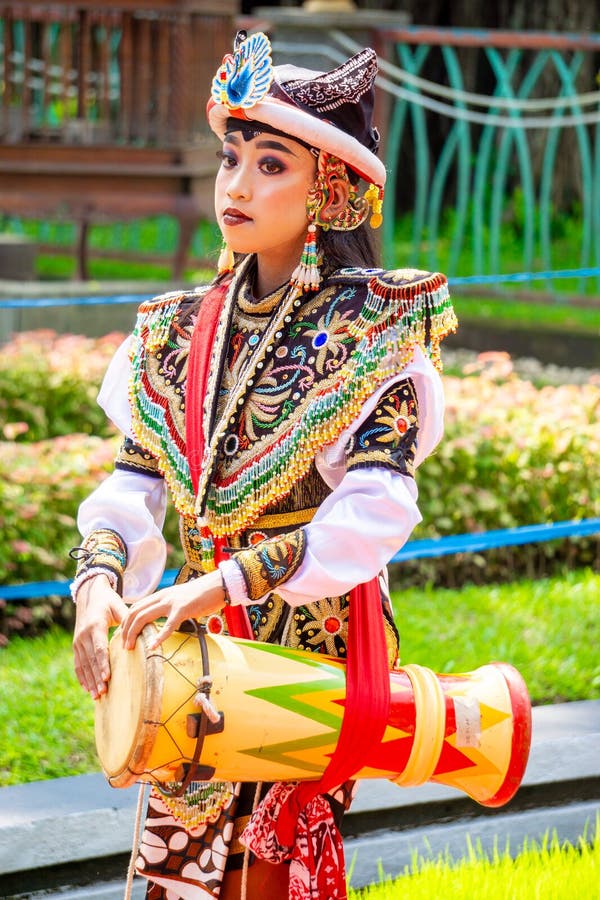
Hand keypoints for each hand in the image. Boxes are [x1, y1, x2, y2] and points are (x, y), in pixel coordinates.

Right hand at [73, 574, 127, 699]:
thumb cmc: (108, 601)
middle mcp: (84, 635)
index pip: (99, 648)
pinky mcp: (76, 645)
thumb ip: (128, 619)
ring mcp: (78, 641)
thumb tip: (142, 631)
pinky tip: (87, 688)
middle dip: (97, 678)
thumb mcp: (118, 606)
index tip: (107, 677)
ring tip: (96, 696)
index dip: (103, 664)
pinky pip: (78, 664)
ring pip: (83, 665)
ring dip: (89, 681)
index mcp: (95, 626)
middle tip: (104, 693)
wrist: (89, 594)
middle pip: (91, 660)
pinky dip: (82, 677)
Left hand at [120, 570, 225, 650]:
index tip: (123, 635)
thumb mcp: (180, 598)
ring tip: (130, 647)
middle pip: (135, 612)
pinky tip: (152, 647)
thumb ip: (170, 607)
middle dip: (125, 630)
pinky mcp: (183, 609)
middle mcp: (163, 597)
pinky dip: (158, 637)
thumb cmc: (203, 594)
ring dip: (134, 633)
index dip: (126, 621)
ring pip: (144, 617)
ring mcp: (172, 603)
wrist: (218, 584)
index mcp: (161, 595)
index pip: (136, 607)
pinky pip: (168, 625)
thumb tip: (164, 620)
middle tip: (123, 645)